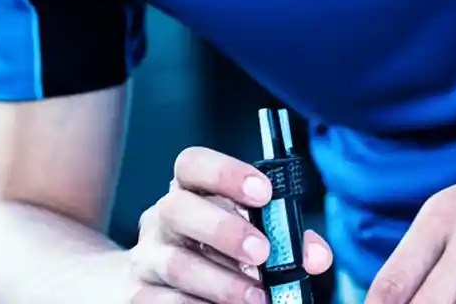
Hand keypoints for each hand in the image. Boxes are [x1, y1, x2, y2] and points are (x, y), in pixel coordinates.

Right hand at [128, 146, 333, 303]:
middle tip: (263, 252)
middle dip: (224, 230)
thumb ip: (286, 239)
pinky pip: (163, 302)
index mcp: (188, 191)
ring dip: (223, 283)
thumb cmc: (214, 252)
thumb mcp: (248, 233)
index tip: (264, 193)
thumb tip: (316, 256)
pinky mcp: (140, 294)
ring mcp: (148, 257)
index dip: (226, 173)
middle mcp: (162, 218)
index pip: (192, 164)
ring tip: (258, 298)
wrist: (156, 283)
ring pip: (177, 264)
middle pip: (178, 209)